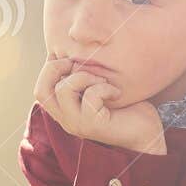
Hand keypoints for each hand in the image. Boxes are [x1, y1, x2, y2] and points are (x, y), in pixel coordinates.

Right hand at [35, 54, 166, 154]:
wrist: (145, 133)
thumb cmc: (124, 107)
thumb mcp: (97, 88)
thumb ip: (82, 77)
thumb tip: (72, 52)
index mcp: (63, 111)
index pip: (40, 89)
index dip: (50, 68)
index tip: (71, 59)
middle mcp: (65, 119)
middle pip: (41, 91)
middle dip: (57, 68)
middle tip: (77, 64)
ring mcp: (77, 124)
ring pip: (63, 90)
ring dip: (84, 76)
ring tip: (102, 81)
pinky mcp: (93, 125)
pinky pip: (90, 96)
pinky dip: (104, 87)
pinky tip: (116, 93)